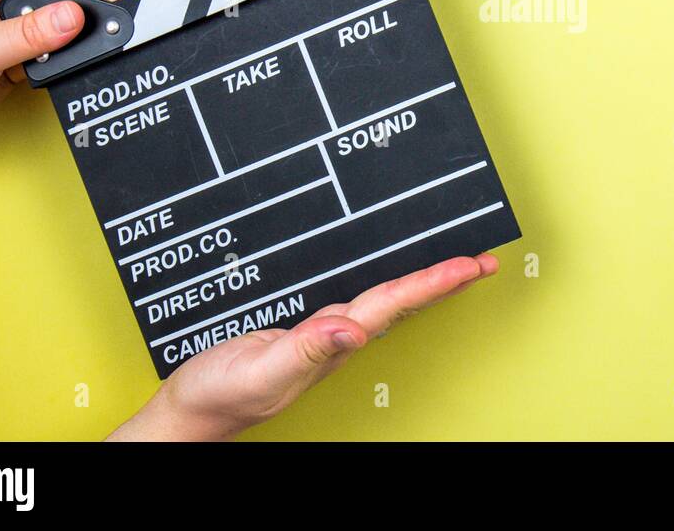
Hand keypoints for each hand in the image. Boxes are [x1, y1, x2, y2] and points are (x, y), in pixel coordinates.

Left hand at [0, 0, 118, 165]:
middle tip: (107, 5)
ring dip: (78, 28)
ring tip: (78, 44)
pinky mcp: (21, 51)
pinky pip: (59, 43)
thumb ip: (27, 33)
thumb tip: (71, 15)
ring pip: (65, 11)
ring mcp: (13, 23)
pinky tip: (61, 63)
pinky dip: (70, 53)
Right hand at [109, 254, 499, 440]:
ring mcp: (320, 334)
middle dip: (444, 280)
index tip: (470, 264)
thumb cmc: (219, 396)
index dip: (433, 282)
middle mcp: (334, 337)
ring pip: (382, 300)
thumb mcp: (260, 371)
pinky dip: (382, 284)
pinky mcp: (302, 329)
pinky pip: (354, 300)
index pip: (392, 304)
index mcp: (330, 342)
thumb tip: (351, 332)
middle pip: (401, 301)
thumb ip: (305, 350)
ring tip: (455, 266)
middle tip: (484, 260)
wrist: (189, 411)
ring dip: (421, 281)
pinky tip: (388, 277)